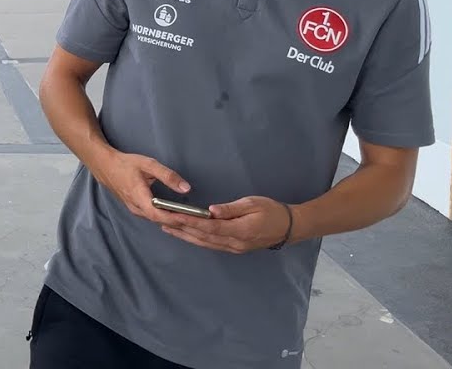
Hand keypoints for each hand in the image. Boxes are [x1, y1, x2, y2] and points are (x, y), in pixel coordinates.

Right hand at [92, 150, 191, 223]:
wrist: (105, 166)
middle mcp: (136, 207)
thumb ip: (168, 176)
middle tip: (198, 221)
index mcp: (138, 196)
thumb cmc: (126, 164)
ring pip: (156, 220)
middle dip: (179, 222)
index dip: (175, 219)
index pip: (158, 214)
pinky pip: (152, 217)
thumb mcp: (148, 164)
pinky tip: (176, 215)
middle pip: (160, 220)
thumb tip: (186, 188)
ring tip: (191, 219)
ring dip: (172, 221)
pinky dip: (165, 218)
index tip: (191, 219)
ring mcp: (134, 210)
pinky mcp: (135, 209)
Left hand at [159, 196, 292, 253]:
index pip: (209, 227)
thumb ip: (231, 209)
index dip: (190, 222)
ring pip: (205, 243)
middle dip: (182, 229)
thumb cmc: (272, 211)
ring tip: (167, 228)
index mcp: (240, 230)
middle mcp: (235, 243)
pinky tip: (185, 235)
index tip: (174, 216)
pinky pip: (211, 245)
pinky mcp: (234, 248)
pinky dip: (196, 240)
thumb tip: (211, 210)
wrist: (289, 227)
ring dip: (185, 236)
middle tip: (163, 221)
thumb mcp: (252, 203)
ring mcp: (234, 248)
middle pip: (203, 237)